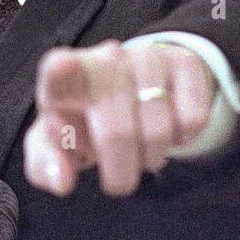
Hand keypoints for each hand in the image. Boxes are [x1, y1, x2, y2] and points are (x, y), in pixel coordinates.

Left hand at [23, 39, 216, 196]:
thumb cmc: (87, 122)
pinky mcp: (185, 62)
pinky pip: (192, 120)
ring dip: (150, 159)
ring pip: (157, 132)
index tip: (62, 66)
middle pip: (115, 131)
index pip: (57, 71)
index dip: (61, 72)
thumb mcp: (58, 145)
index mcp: (63, 78)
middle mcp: (105, 59)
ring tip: (141, 152)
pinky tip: (167, 128)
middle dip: (119, 172)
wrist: (135, 86)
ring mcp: (147, 57)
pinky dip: (182, 139)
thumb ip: (47, 166)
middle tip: (119, 182)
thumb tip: (62, 182)